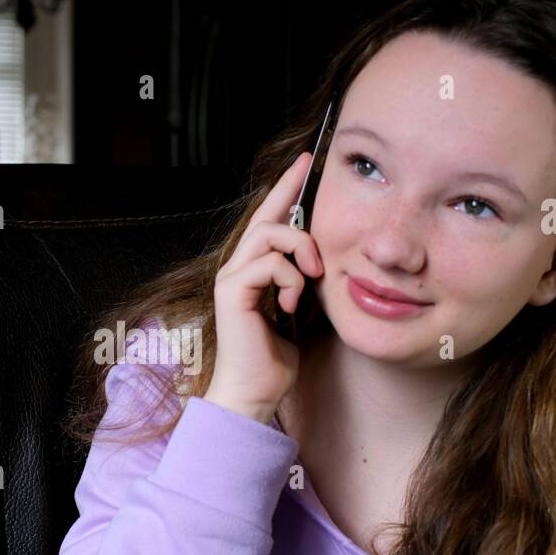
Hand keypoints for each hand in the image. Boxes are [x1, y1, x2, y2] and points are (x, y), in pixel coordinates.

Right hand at [204, 151, 323, 423]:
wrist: (254, 392)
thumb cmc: (275, 360)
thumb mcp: (299, 311)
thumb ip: (303, 282)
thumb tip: (323, 261)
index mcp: (253, 270)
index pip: (270, 218)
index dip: (286, 188)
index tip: (306, 161)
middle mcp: (237, 267)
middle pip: (268, 215)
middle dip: (293, 199)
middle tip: (316, 212)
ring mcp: (231, 276)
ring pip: (270, 233)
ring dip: (301, 250)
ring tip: (312, 277)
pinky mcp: (232, 290)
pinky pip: (270, 263)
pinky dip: (289, 281)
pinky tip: (289, 306)